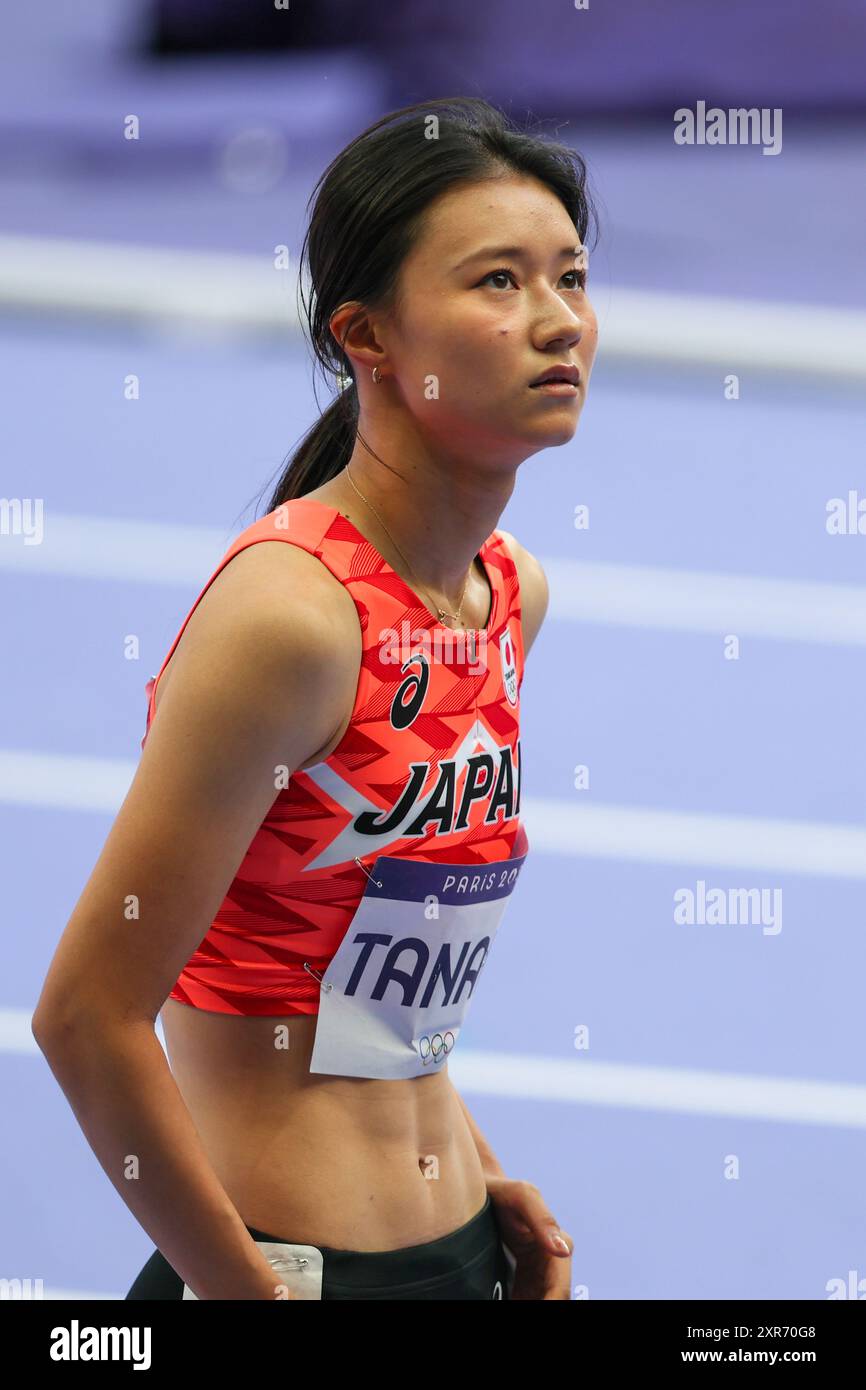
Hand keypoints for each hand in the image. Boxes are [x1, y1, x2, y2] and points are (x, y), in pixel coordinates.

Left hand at [485, 1175, 572, 1299]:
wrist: (480, 1187)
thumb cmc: (502, 1189)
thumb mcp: (522, 1195)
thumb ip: (542, 1218)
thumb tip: (563, 1250)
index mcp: (558, 1246)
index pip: (560, 1289)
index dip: (552, 1304)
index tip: (530, 1309)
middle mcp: (551, 1262)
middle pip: (552, 1298)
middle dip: (543, 1306)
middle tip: (515, 1307)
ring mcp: (536, 1271)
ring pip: (539, 1300)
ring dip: (530, 1306)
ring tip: (507, 1302)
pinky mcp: (521, 1276)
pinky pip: (525, 1299)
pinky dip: (518, 1302)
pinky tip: (503, 1300)